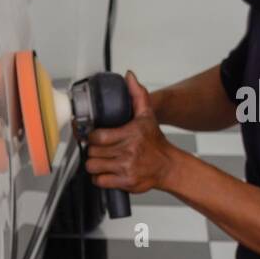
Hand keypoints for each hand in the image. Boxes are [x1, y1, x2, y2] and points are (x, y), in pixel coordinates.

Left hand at [84, 71, 181, 193]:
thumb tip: (129, 76)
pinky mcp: (125, 182)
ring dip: (94, 164)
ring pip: (93, 166)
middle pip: (93, 151)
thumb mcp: (147, 115)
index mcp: (131, 133)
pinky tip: (105, 172)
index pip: (98, 136)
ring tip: (101, 159)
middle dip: (92, 150)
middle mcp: (128, 151)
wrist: (168, 165)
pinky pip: (99, 181)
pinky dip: (99, 178)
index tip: (93, 136)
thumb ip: (137, 95)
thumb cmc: (154, 141)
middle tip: (98, 148)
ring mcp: (126, 168)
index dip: (91, 137)